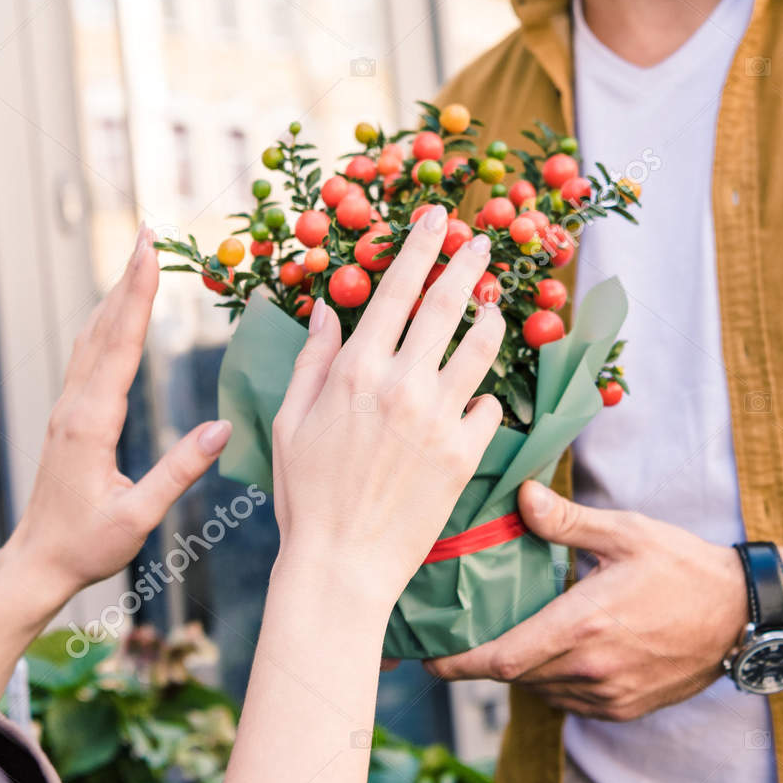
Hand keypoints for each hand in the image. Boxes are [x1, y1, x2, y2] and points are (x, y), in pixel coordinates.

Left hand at [0, 228, 232, 612]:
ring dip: (116, 295)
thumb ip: (178, 473)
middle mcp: (74, 406)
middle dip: (128, 278)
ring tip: (138, 258)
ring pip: (92, 338)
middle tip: (146, 231)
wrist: (37, 562)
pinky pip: (89, 356)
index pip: (120, 345)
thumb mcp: (138, 517)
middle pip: (104, 328)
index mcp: (92, 423)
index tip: (150, 253)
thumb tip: (221, 429)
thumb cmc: (87, 546)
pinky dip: (107, 323)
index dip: (138, 296)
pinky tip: (115, 313)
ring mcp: (67, 409)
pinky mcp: (69, 417)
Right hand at [268, 204, 504, 619]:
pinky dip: (483, 396)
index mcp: (357, 370)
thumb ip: (313, 361)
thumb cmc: (305, 496)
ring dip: (490, 320)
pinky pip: (488, 407)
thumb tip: (326, 311)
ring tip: (493, 307)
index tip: (435, 218)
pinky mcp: (465, 454)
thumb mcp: (290, 422)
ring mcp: (440, 418)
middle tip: (482, 240)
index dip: (418, 248)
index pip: (394, 290)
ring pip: (479, 349)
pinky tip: (476, 396)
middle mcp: (404, 384)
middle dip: (466, 264)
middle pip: (446, 306)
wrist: (343, 564)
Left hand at [425, 481, 747, 720]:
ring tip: (512, 633)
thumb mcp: (626, 532)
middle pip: (515, 675)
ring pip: (541, 689)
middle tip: (461, 634)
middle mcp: (591, 669)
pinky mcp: (625, 709)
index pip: (502, 659)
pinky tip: (558, 649)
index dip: (458, 663)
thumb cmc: (684, 566)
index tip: (429, 657)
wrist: (742, 615)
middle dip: (485, 658)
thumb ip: (567, 521)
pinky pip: (570, 701)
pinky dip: (553, 680)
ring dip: (522, 667)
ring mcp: (609, 695)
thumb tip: (522, 497)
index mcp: (583, 626)